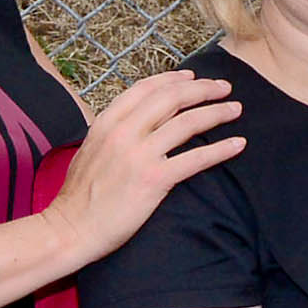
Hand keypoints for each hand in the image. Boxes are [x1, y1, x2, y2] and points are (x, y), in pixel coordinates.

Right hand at [44, 70, 242, 265]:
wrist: (70, 229)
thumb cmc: (78, 198)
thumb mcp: (88, 152)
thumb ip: (111, 134)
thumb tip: (135, 125)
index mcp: (105, 123)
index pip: (145, 89)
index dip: (173, 79)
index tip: (193, 77)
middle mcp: (123, 133)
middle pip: (172, 98)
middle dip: (203, 89)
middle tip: (224, 88)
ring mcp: (138, 155)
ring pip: (188, 123)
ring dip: (217, 113)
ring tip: (235, 110)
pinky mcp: (154, 179)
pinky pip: (196, 158)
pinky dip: (221, 149)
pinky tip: (237, 144)